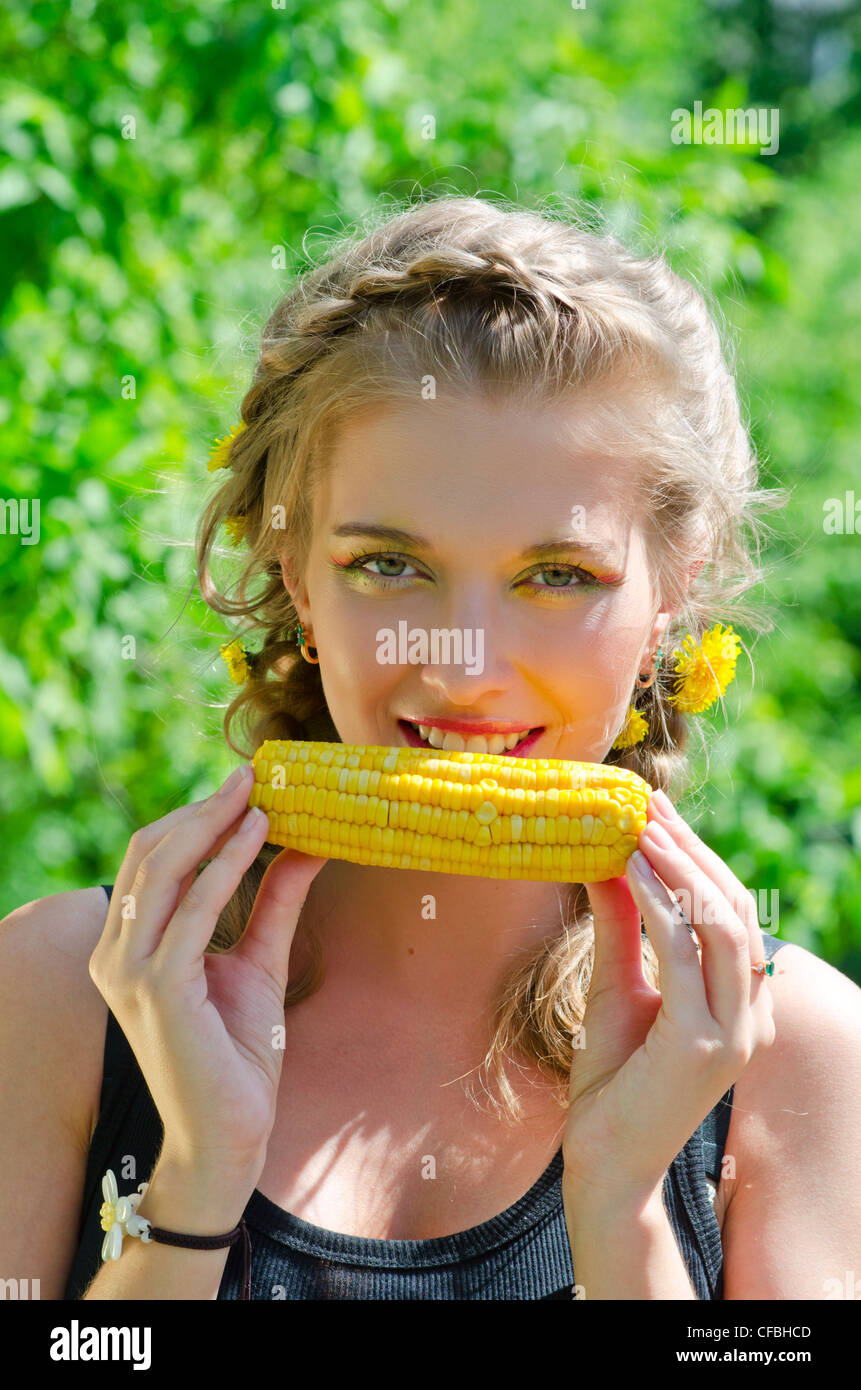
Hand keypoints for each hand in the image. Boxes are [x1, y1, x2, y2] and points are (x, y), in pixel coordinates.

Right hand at [88, 765, 328, 1175]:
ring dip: (213, 822)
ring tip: (259, 793)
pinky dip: (227, 862)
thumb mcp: (259, 959)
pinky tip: (262, 835)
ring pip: (163, 867)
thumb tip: (308, 842)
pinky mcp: (157, 988)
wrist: (232, 1132)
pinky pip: (193, 906)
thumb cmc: (238, 1052)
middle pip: (148, 851)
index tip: (244, 784)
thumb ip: (274, 901)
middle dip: (202, 808)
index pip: (148, 858)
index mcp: (125, 946)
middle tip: (252, 775)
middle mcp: (114, 954)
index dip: (193, 815)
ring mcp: (128, 971)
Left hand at [561, 790, 775, 1199]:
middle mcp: (752, 1015)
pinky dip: (658, 902)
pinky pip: (685, 954)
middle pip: (734, 907)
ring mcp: (734, 1032)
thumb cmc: (612, 1080)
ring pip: (723, 923)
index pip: (733, 910)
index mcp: (743, 1002)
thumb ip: (621, 927)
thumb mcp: (617, 986)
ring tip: (637, 827)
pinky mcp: (703, 1044)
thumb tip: (603, 859)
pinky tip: (627, 868)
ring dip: (679, 867)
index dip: (697, 855)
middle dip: (691, 849)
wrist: (604, 1162)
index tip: (656, 813)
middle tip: (646, 805)